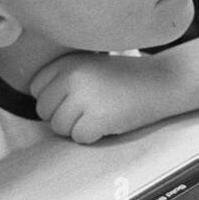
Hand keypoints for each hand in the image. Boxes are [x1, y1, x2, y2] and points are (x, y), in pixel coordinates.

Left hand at [29, 53, 164, 144]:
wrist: (162, 81)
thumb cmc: (125, 77)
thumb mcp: (89, 65)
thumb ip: (63, 77)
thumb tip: (40, 104)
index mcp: (67, 62)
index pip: (36, 89)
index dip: (53, 99)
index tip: (74, 97)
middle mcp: (72, 77)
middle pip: (44, 111)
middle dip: (63, 116)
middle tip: (89, 109)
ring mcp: (84, 98)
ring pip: (59, 128)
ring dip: (77, 127)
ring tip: (99, 114)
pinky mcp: (97, 118)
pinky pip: (79, 138)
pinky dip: (93, 136)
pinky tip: (108, 121)